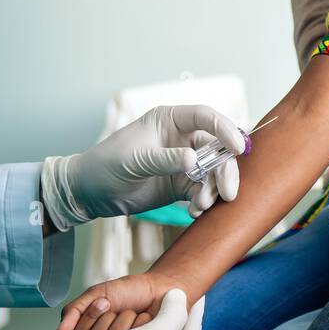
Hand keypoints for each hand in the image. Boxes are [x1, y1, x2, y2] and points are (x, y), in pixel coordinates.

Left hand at [40, 104, 246, 230]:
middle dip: (225, 169)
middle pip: (217, 148)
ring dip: (214, 189)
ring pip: (213, 172)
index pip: (206, 117)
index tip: (238, 148)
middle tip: (227, 192)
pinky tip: (194, 211)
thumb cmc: (107, 163)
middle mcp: (182, 138)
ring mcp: (183, 162)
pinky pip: (202, 191)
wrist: (90, 192)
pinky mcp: (181, 185)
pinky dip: (203, 201)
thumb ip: (165, 159)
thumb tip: (193, 160)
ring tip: (201, 205)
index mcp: (170, 119)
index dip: (225, 130)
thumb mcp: (135, 159)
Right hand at [55, 272, 182, 329]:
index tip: (104, 301)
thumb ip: (75, 310)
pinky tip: (144, 318)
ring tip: (133, 311)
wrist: (157, 288)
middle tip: (117, 306)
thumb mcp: (97, 293)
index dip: (90, 319)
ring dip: (124, 319)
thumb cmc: (128, 291)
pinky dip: (139, 323)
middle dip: (108, 318)